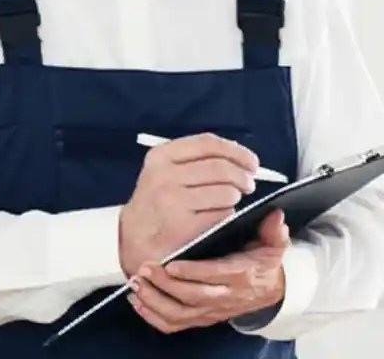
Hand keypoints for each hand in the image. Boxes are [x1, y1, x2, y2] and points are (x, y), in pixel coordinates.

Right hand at [118, 133, 260, 275]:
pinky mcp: (183, 225)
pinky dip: (227, 216)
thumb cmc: (156, 202)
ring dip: (235, 197)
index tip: (251, 162)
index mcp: (161, 156)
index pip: (208, 144)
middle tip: (248, 185)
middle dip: (243, 177)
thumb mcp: (163, 171)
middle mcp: (165, 175)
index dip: (236, 151)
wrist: (132, 238)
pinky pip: (222, 215)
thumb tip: (240, 158)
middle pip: (221, 168)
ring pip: (226, 192)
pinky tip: (219, 217)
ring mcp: (173, 201)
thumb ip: (195, 160)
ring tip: (231, 201)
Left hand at [127, 209, 289, 332]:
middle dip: (166, 285)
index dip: (193, 272)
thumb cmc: (262, 263)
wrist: (268, 291)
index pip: (214, 276)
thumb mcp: (273, 246)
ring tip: (136, 283)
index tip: (171, 264)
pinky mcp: (200, 318)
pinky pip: (174, 324)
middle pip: (192, 297)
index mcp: (240, 276)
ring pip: (179, 313)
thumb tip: (276, 216)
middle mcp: (224, 297)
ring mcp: (210, 311)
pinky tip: (137, 301)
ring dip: (155, 301)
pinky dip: (153, 316)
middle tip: (145, 268)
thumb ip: (273, 232)